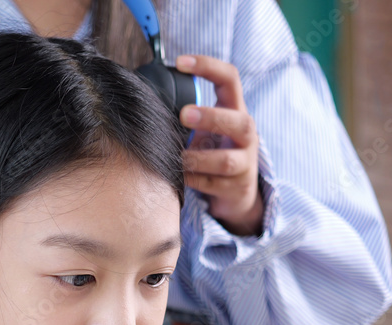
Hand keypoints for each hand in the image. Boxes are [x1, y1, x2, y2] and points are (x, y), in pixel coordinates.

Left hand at [176, 55, 263, 236]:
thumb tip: (145, 95)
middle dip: (211, 118)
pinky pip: (212, 184)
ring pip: (226, 160)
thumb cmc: (212, 152)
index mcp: (235, 111)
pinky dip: (192, 180)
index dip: (208, 66)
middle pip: (240, 122)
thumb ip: (187, 113)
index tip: (180, 62)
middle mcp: (246, 135)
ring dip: (197, 158)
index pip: (230, 79)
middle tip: (184, 115)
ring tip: (178, 157)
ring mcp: (246, 164)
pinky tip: (178, 177)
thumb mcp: (205, 129)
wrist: (236, 194)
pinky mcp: (238, 188)